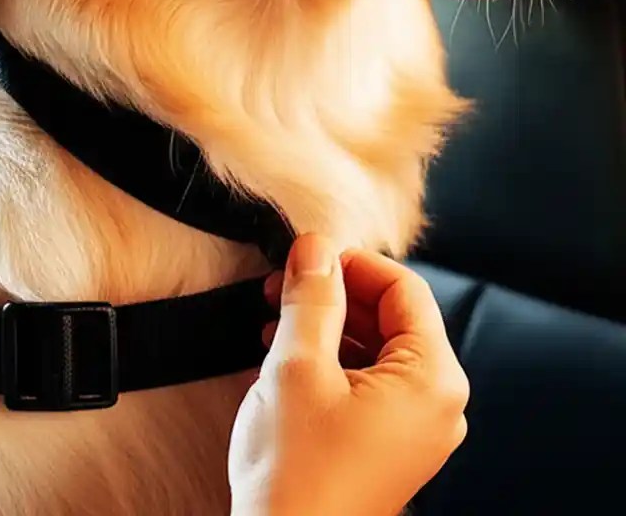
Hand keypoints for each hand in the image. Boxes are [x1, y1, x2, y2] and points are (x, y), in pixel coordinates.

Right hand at [228, 235, 469, 515]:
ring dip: (328, 327)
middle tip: (281, 285)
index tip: (302, 257)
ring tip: (275, 320)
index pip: (404, 290)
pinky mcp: (390, 447)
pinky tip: (287, 357)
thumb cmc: (296, 469)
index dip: (350, 264)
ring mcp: (417, 430)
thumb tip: (315, 246)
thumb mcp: (296, 367)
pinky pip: (370, 384)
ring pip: (378, 351)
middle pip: (394, 319)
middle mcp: (438, 405)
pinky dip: (333, 362)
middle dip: (335, 296)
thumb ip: (311, 300)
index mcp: (432, 380)